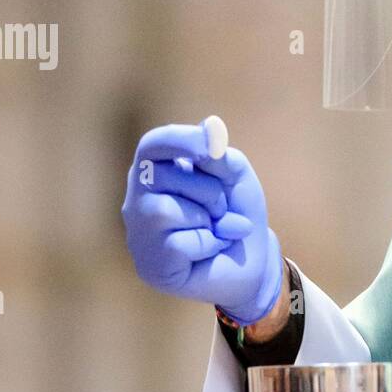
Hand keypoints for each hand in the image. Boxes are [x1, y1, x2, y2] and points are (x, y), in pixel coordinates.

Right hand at [120, 120, 282, 324]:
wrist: (253, 264)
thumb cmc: (236, 214)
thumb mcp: (235, 177)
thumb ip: (219, 155)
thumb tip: (209, 127)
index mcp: (155, 172)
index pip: (151, 146)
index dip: (178, 140)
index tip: (211, 145)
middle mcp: (138, 201)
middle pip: (163, 175)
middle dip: (208, 191)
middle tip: (222, 209)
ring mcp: (140, 234)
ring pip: (165, 209)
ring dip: (206, 218)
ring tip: (215, 230)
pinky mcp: (151, 264)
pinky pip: (179, 242)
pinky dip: (207, 244)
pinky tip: (208, 251)